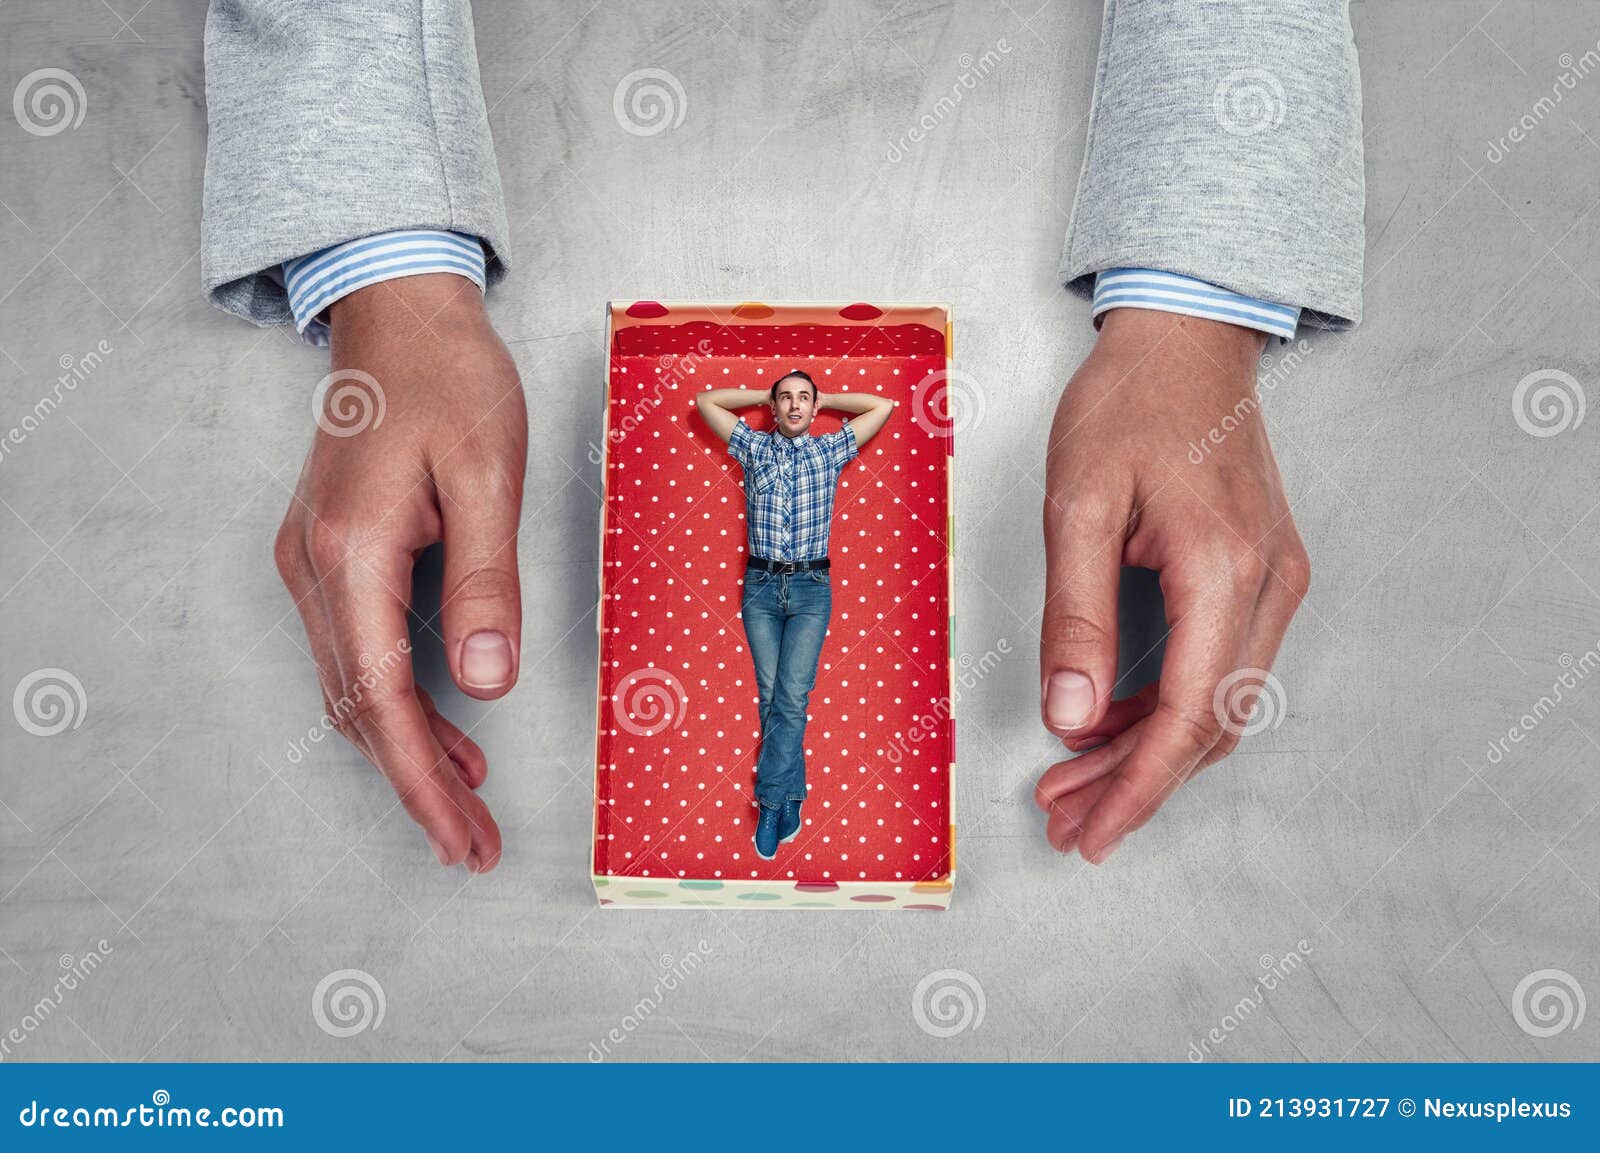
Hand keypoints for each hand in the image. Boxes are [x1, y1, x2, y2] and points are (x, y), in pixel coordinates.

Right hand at [273, 274, 526, 871]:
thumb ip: (486, 582)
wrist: (400, 316)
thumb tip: (487, 684)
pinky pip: (357, 653)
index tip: (461, 836)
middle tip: (473, 845)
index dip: (424, 780)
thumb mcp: (489, 476)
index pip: (383, 702)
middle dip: (419, 785)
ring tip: (469, 802)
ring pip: (355, 690)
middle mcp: (315, 568)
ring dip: (409, 750)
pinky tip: (446, 727)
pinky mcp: (328, 555)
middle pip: (362, 711)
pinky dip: (397, 703)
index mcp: (352, 553)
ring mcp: (312, 563)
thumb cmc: (450, 381)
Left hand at [1033, 308, 1310, 862]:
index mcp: (1224, 570)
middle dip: (1135, 782)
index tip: (1090, 832)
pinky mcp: (1262, 572)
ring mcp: (1274, 580)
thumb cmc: (1129, 404)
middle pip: (1209, 726)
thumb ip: (1075, 616)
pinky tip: (1112, 721)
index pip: (1190, 718)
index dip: (1137, 788)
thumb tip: (1072, 717)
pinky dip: (1169, 705)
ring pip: (1219, 705)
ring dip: (1151, 751)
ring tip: (1075, 783)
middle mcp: (1268, 585)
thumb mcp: (1077, 505)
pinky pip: (1222, 666)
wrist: (1186, 338)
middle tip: (1065, 819)